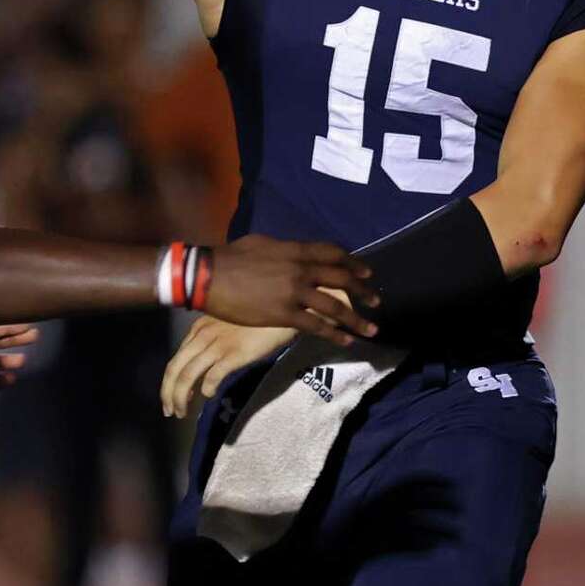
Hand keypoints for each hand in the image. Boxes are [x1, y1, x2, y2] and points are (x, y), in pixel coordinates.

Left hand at [160, 317, 291, 418]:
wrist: (278, 309)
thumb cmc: (254, 318)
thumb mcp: (223, 325)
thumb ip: (210, 342)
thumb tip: (201, 367)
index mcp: (198, 328)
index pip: (175, 359)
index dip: (169, 382)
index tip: (170, 397)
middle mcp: (202, 336)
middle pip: (175, 369)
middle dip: (168, 393)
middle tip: (170, 411)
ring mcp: (218, 344)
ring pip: (188, 375)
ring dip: (181, 397)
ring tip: (182, 412)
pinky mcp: (235, 353)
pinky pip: (213, 375)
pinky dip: (207, 388)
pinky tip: (209, 395)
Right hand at [202, 235, 377, 344]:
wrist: (208, 276)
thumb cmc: (230, 257)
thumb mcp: (261, 243)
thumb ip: (284, 249)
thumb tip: (296, 253)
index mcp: (294, 250)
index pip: (332, 253)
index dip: (353, 263)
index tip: (367, 272)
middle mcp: (300, 270)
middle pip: (341, 278)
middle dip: (363, 290)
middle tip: (376, 301)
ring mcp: (294, 293)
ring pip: (335, 306)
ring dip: (357, 319)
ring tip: (371, 329)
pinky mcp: (284, 314)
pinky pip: (316, 326)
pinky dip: (335, 335)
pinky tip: (346, 341)